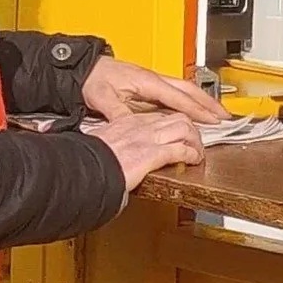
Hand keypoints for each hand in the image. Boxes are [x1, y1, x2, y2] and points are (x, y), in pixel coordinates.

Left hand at [82, 58, 220, 127]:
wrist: (85, 68)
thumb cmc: (94, 79)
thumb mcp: (103, 99)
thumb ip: (119, 113)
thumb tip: (132, 127)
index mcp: (147, 81)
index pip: (178, 97)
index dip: (196, 110)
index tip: (212, 120)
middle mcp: (154, 79)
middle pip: (189, 90)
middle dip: (209, 103)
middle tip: (225, 117)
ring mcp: (153, 81)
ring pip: (185, 89)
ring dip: (203, 101)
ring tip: (217, 113)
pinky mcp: (150, 85)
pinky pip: (176, 92)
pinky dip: (190, 100)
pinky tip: (195, 109)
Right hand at [82, 112, 206, 191]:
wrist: (84, 168)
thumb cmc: (89, 159)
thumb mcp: (101, 143)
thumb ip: (113, 143)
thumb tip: (114, 151)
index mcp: (127, 121)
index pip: (159, 115)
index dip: (173, 122)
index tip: (179, 131)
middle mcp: (140, 126)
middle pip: (177, 116)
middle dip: (192, 128)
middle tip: (195, 140)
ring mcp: (148, 138)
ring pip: (184, 128)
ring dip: (195, 140)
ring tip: (198, 151)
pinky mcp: (153, 154)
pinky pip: (181, 150)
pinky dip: (191, 155)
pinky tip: (193, 160)